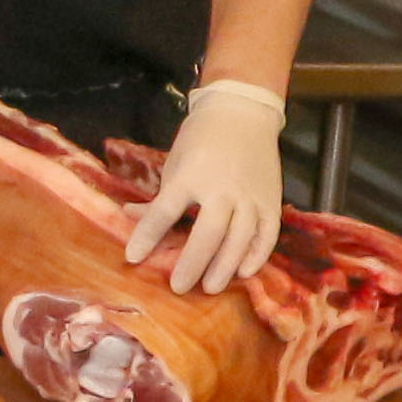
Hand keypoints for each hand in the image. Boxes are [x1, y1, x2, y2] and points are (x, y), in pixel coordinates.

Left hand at [124, 81, 288, 294]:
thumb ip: (158, 197)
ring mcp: (250, 195)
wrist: (242, 114)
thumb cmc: (200, 140)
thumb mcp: (172, 164)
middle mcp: (222, 189)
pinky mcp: (271, 199)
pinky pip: (267, 233)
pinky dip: (257, 254)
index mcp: (190, 177)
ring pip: (240, 238)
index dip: (147, 236)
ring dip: (225, 266)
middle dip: (192, 263)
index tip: (133, 257)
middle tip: (179, 287)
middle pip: (208, 233)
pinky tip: (244, 272)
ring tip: (210, 287)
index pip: (164, 212)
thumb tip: (129, 218)